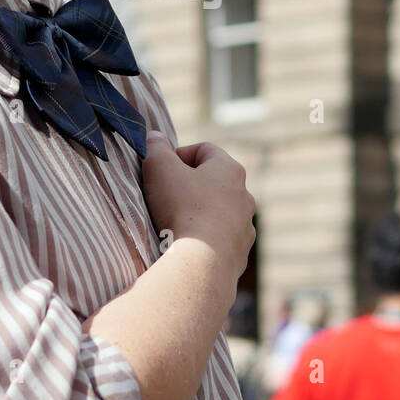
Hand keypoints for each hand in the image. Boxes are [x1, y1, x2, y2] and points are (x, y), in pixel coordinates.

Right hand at [141, 131, 255, 281]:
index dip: (179, 154)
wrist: (201, 262)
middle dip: (190, 186)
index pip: (204, 150)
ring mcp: (245, 227)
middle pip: (214, 182)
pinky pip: (220, 241)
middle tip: (165, 196)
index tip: (161, 169)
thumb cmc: (181, 208)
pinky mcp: (240, 255)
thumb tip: (154, 137)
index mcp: (230, 169)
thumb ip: (155, 148)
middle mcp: (244, 196)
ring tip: (176, 224)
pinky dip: (205, 240)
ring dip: (200, 214)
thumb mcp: (159, 168)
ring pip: (220, 213)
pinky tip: (188, 247)